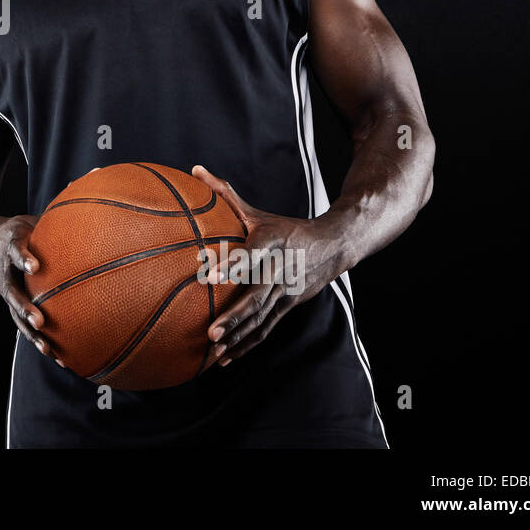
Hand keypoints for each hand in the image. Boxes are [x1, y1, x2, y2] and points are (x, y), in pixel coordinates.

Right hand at [0, 214, 64, 366]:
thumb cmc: (13, 231)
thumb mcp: (27, 219)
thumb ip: (53, 214)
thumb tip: (88, 186)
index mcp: (9, 246)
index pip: (15, 251)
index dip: (23, 258)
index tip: (33, 266)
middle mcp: (5, 272)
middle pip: (12, 293)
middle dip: (25, 308)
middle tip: (40, 320)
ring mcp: (6, 291)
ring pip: (16, 315)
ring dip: (30, 332)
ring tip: (47, 349)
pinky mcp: (11, 303)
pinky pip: (23, 324)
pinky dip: (38, 340)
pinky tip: (57, 357)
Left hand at [192, 164, 346, 366]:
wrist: (334, 246)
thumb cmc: (285, 228)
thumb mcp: (257, 212)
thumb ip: (224, 193)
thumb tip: (194, 169)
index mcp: (270, 243)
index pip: (250, 254)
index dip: (231, 265)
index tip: (208, 276)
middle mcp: (280, 270)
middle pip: (256, 296)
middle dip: (233, 317)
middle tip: (210, 332)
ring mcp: (287, 292)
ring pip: (261, 319)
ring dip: (238, 337)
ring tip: (214, 353)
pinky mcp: (289, 306)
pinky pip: (266, 328)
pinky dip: (248, 344)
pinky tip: (227, 360)